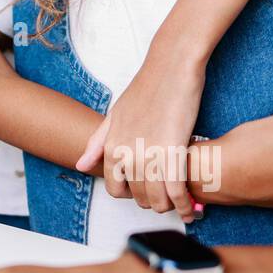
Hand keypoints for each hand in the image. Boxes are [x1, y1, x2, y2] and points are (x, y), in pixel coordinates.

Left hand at [81, 50, 205, 220]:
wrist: (171, 66)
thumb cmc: (147, 88)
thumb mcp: (115, 114)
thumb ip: (97, 143)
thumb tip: (80, 165)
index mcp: (111, 146)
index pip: (115, 190)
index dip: (133, 195)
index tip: (147, 190)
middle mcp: (125, 154)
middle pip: (138, 198)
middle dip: (154, 202)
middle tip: (169, 196)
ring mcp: (148, 154)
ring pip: (157, 200)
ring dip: (171, 206)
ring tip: (182, 202)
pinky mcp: (172, 152)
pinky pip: (176, 193)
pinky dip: (185, 205)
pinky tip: (193, 207)